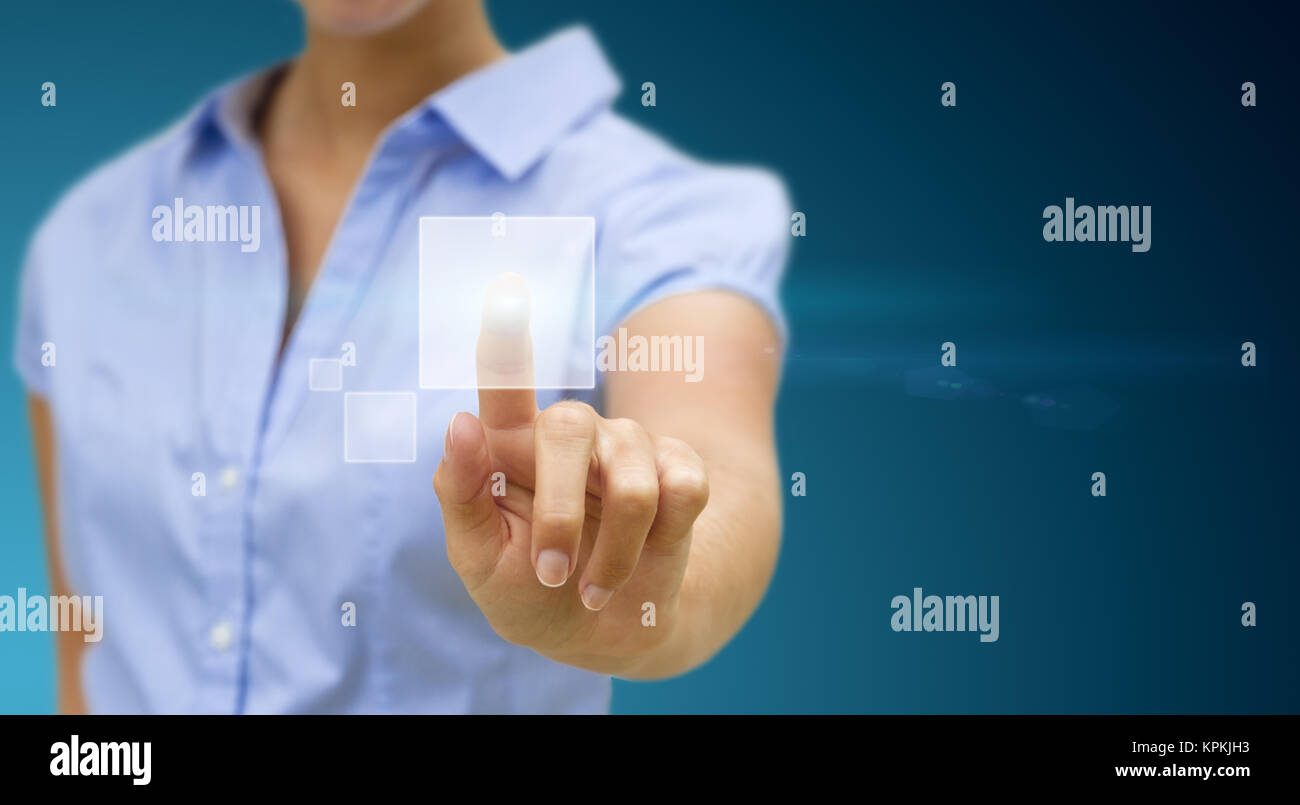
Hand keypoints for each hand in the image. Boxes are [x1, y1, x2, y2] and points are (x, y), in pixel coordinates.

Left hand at [433, 273, 709, 675]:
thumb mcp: (478, 558)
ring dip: (611, 554)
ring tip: (593, 588)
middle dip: (562, 514)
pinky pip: (684, 488)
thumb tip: (458, 422)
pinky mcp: (680, 473)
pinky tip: (645, 558)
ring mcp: (629, 448)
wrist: (603, 633)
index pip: (506, 382)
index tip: (506, 289)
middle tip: (552, 574)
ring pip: (634, 481)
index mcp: (510, 446)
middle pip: (571, 429)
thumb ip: (460, 493)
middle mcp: (571, 434)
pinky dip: (660, 543)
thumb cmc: (528, 590)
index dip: (506, 337)